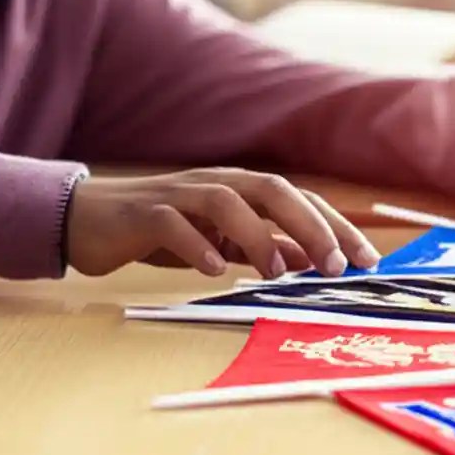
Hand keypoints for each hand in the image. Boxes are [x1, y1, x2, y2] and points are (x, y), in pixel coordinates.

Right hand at [66, 168, 380, 278]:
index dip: (337, 225)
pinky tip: (214, 271)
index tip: (368, 260)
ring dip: (258, 235)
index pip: (300, 199)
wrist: (86, 221)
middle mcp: (216, 183)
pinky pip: (172, 222)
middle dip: (310, 224)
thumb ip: (264, 248)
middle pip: (272, 189)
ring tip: (279, 272)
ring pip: (226, 200)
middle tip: (336, 265)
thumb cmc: (161, 233)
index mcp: (240, 189)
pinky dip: (197, 245)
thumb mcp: (221, 243)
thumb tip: (313, 260)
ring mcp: (179, 194)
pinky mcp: (143, 213)